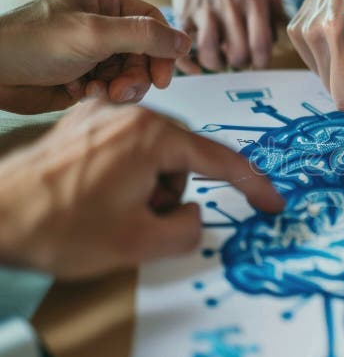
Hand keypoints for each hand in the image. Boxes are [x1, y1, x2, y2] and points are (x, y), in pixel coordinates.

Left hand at [0, 0, 190, 113]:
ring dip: (119, 88)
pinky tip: (81, 94)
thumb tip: (185, 41)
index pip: (152, 22)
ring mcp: (91, 51)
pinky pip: (111, 88)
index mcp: (103, 1)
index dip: (163, 50)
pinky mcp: (83, 76)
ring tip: (98, 94)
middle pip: (144, 53)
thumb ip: (143, 36)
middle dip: (136, 75)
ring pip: (129, 74)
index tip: (163, 78)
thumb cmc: (31, 44)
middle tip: (122, 91)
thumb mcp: (94, 34)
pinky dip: (101, 95)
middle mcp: (100, 24)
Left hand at [0, 100, 283, 278]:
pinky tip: (99, 194)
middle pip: (183, 155)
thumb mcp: (140, 243)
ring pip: (155, 152)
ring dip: (149, 183)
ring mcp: (104, 114)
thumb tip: (191, 213)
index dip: (252, 186)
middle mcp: (132, 114)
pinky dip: (128, 172)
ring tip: (113, 208)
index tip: (271, 202)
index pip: (220, 160)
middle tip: (141, 219)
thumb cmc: (58, 226)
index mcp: (153, 136)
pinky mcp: (83, 122)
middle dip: (174, 191)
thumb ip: (189, 229)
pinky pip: (127, 145)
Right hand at [164, 0, 284, 72]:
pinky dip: (189, 60)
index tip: (257, 62)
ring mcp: (206, 12)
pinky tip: (197, 56)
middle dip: (240, 63)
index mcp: (255, 3)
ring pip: (211, 56)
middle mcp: (231, 8)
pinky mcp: (185, 15)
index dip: (260, 62)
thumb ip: (277, 15)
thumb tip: (281, 43)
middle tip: (237, 56)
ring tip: (219, 56)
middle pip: (239, 57)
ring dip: (216, 63)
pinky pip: (185, 48)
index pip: (262, 47)